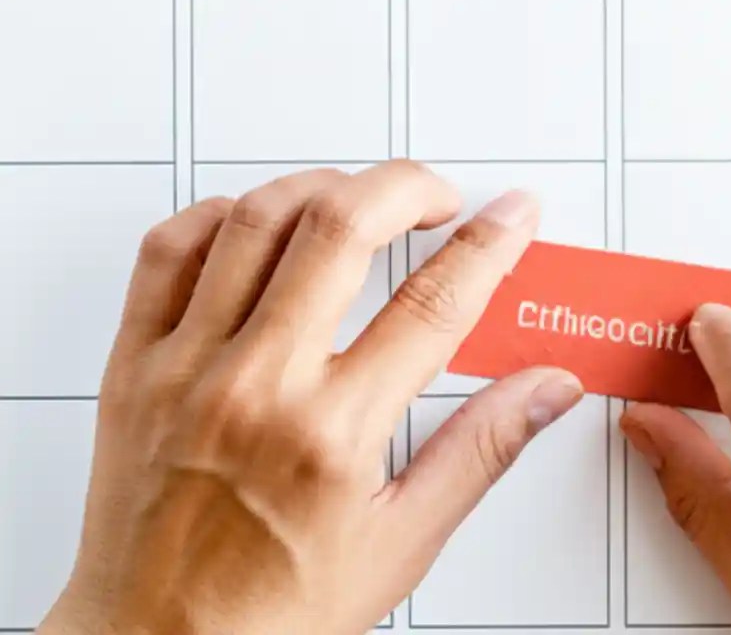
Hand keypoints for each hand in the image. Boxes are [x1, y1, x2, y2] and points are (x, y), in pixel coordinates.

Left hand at [38, 162, 584, 634]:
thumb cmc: (273, 611)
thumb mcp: (402, 541)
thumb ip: (481, 449)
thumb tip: (546, 389)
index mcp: (333, 433)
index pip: (435, 304)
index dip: (489, 244)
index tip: (513, 214)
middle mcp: (256, 386)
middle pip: (343, 228)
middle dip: (408, 187)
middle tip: (439, 196)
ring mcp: (186, 367)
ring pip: (256, 221)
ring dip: (323, 188)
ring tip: (359, 200)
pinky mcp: (134, 365)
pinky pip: (168, 250)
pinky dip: (221, 215)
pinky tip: (259, 224)